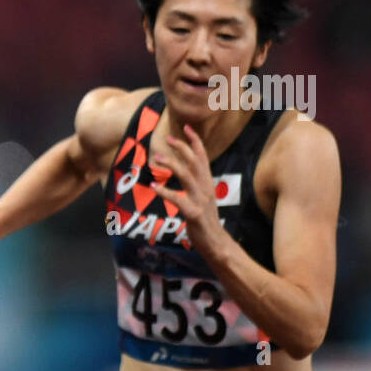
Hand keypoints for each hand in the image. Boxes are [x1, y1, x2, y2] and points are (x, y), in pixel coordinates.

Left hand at [149, 123, 225, 252]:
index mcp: (207, 183)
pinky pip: (178, 200)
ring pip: (187, 176)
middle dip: (182, 147)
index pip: (203, 157)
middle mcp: (206, 188)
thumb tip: (184, 170)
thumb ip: (195, 183)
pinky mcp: (193, 214)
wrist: (216, 243)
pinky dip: (165, 192)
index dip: (195, 141)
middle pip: (195, 162)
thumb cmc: (205, 220)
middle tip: (167, 138)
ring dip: (172, 164)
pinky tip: (154, 186)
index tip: (186, 127)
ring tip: (157, 157)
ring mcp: (200, 200)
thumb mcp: (203, 197)